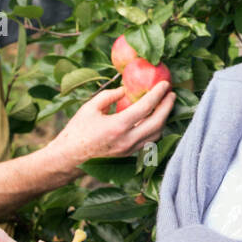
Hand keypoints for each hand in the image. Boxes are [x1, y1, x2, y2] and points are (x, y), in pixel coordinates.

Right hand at [48, 79, 173, 171]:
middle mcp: (127, 140)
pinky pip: (149, 141)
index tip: (165, 84)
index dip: (158, 94)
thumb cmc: (77, 131)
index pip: (145, 108)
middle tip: (172, 94)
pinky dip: (156, 129)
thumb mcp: (89, 108)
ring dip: (164, 119)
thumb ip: (109, 96)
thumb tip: (124, 89)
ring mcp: (130, 150)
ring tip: (165, 105)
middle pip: (157, 122)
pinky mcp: (129, 155)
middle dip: (167, 107)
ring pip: (156, 134)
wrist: (69, 158)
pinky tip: (154, 119)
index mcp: (117, 126)